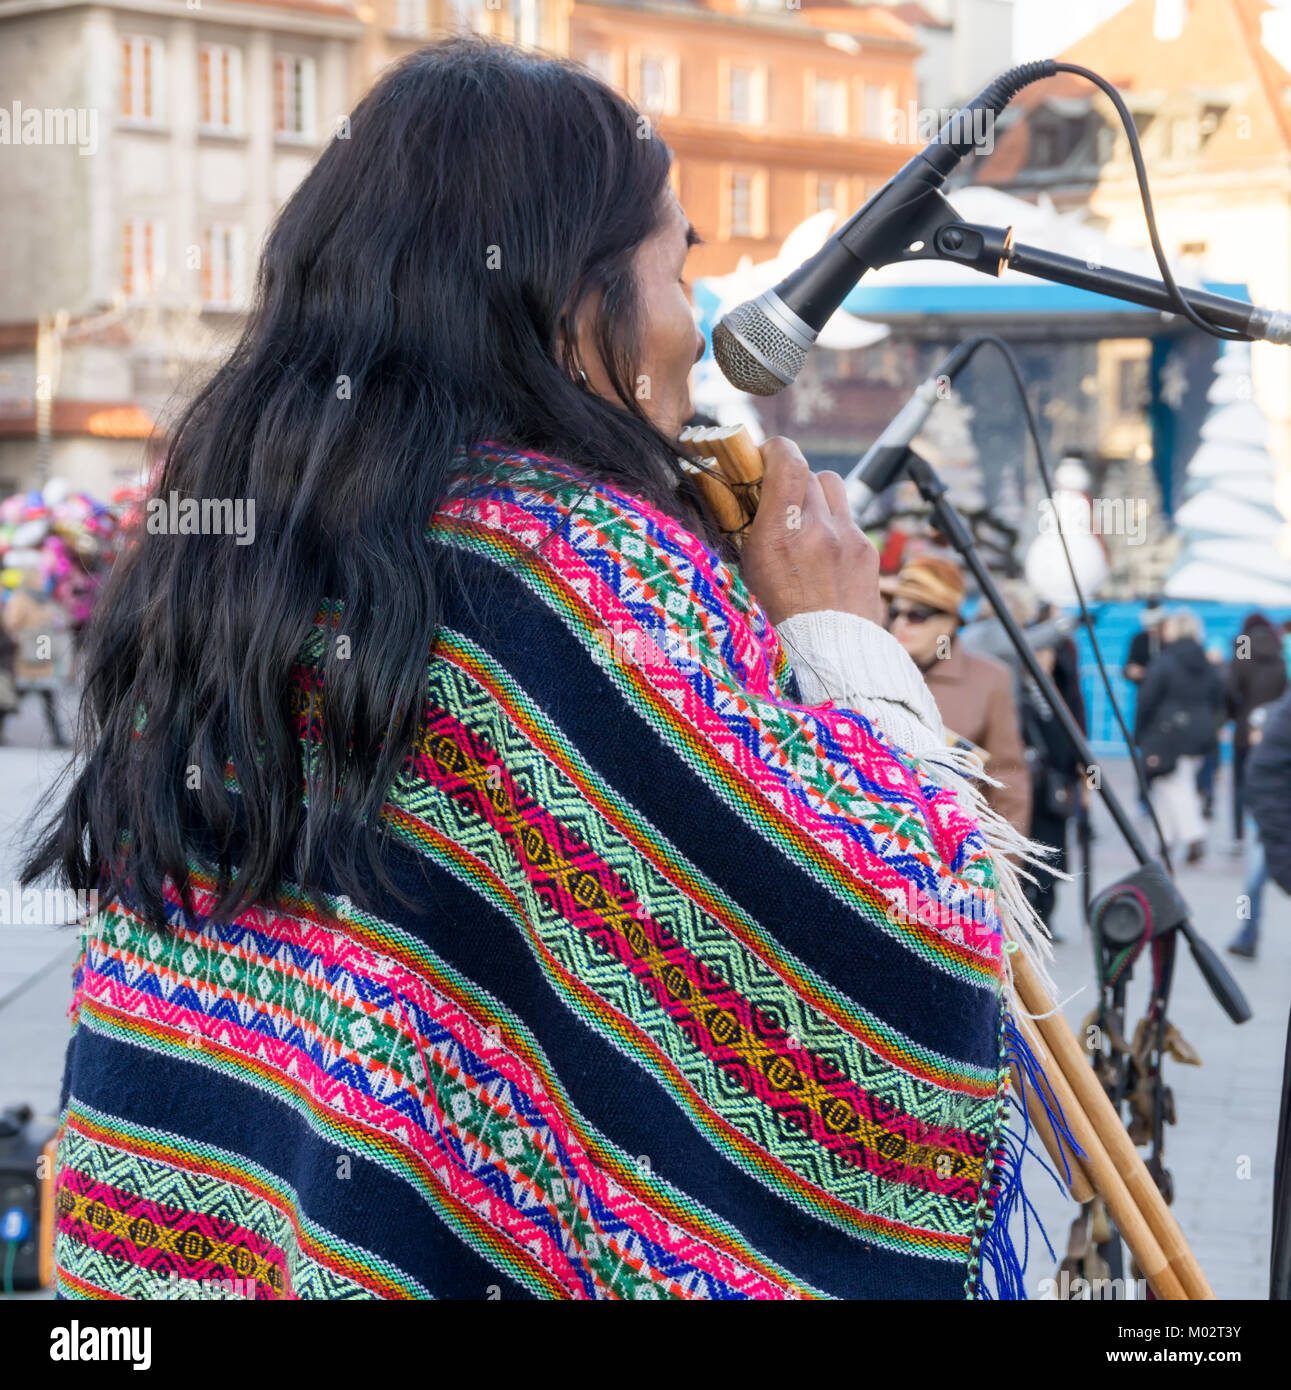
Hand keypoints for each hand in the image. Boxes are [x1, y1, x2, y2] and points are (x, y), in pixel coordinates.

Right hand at [739, 437, 882, 627]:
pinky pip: (849, 520)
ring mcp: (850, 540)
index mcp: (781, 535)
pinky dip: (833, 526)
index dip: (773, 450)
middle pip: (809, 472)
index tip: (761, 458)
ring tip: (802, 521)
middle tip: (775, 497)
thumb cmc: (775, 625)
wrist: (825, 663)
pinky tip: (822, 554)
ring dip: (816, 495)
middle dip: (790, 478)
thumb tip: (730, 497)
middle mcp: (820, 530)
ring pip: (833, 488)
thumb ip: (742, 531)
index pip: (788, 460)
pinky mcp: (868, 554)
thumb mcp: (745, 575)